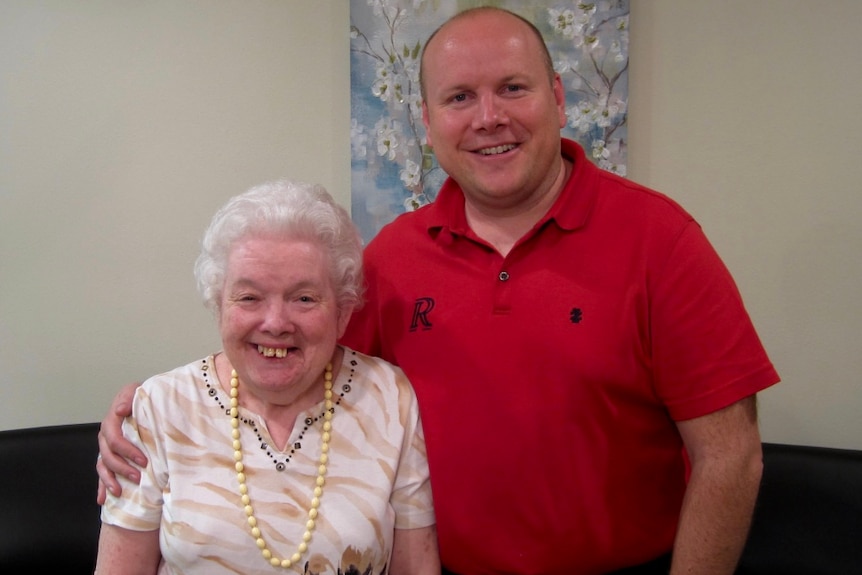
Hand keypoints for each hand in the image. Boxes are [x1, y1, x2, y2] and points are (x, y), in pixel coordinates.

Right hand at [96, 382, 145, 504]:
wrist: (143, 401)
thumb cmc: (141, 397)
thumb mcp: (135, 391)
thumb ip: (128, 398)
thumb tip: (119, 411)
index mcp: (112, 422)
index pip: (115, 439)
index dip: (127, 451)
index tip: (143, 460)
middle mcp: (105, 436)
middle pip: (108, 456)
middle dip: (122, 469)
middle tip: (138, 477)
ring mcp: (105, 448)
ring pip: (102, 467)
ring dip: (110, 481)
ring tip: (119, 493)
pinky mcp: (109, 456)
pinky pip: (101, 473)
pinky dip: (101, 487)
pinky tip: (102, 500)